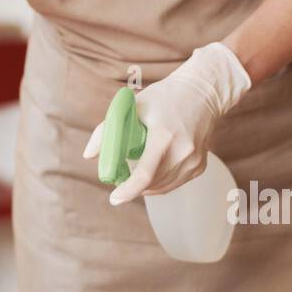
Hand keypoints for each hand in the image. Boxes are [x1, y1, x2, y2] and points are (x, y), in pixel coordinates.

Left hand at [82, 42, 250, 202]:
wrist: (203, 92)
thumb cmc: (165, 96)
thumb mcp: (133, 106)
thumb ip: (107, 130)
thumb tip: (88, 155)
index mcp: (164, 135)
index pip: (145, 174)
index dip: (128, 190)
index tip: (114, 199)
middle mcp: (183, 151)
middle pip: (151, 184)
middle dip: (132, 186)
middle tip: (120, 177)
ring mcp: (194, 161)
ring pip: (163, 187)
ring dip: (146, 186)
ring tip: (137, 169)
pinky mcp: (200, 166)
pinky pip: (175, 183)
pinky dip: (161, 181)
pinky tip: (156, 166)